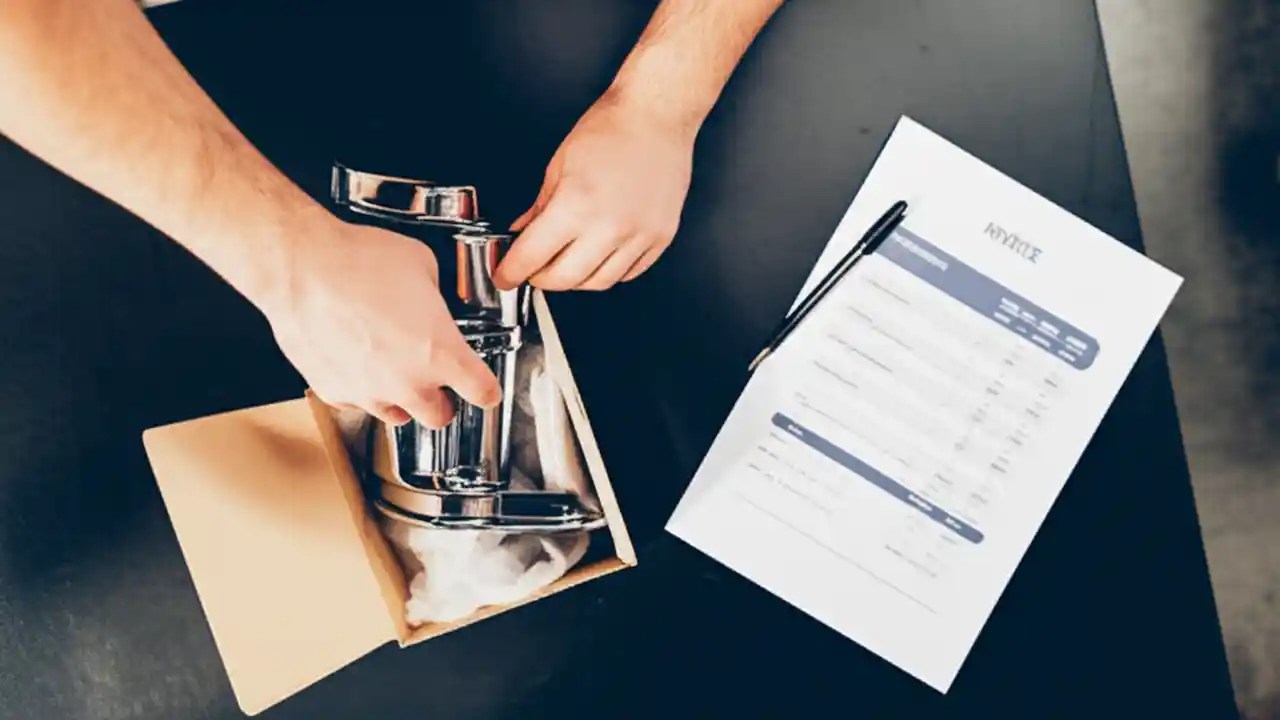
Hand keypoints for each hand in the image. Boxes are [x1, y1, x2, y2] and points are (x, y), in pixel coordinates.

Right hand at [258, 217, 501, 427]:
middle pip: (440, 417)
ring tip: (392, 367)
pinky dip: (362, 390)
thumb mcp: (421, 265)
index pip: (483, 393)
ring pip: (398, 417)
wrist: (300, 265)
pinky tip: (357, 361)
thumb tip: (431, 300)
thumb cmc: (358, 260)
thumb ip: (436, 296)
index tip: (484, 387)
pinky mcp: (334, 392)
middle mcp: (408, 382)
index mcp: (441, 352)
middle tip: (435, 378)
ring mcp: (369, 393)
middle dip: (442, 400)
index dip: (486, 389)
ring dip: (402, 399)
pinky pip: (358, 403)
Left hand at [494, 91, 695, 290]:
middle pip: (564, 279)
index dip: (511, 272)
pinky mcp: (660, 237)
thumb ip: (539, 207)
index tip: (505, 276)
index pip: (532, 257)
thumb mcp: (559, 165)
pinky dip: (607, 272)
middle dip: (540, 279)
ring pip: (598, 282)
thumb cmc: (611, 130)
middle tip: (533, 269)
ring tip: (565, 262)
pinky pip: (628, 274)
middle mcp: (609, 226)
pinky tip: (597, 257)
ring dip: (575, 279)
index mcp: (576, 204)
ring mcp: (639, 235)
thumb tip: (523, 232)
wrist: (657, 116)